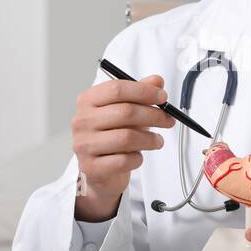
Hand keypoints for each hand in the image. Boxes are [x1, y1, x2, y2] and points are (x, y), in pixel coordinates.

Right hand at [72, 73, 175, 221]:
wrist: (100, 169)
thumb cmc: (112, 135)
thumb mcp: (126, 110)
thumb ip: (140, 93)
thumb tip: (157, 81)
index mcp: (88, 100)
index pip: (117, 89)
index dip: (144, 91)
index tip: (162, 97)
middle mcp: (82, 121)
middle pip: (125, 112)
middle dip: (154, 115)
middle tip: (168, 120)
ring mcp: (84, 144)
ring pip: (127, 138)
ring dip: (150, 139)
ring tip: (157, 141)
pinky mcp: (91, 167)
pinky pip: (124, 160)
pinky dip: (138, 158)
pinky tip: (138, 155)